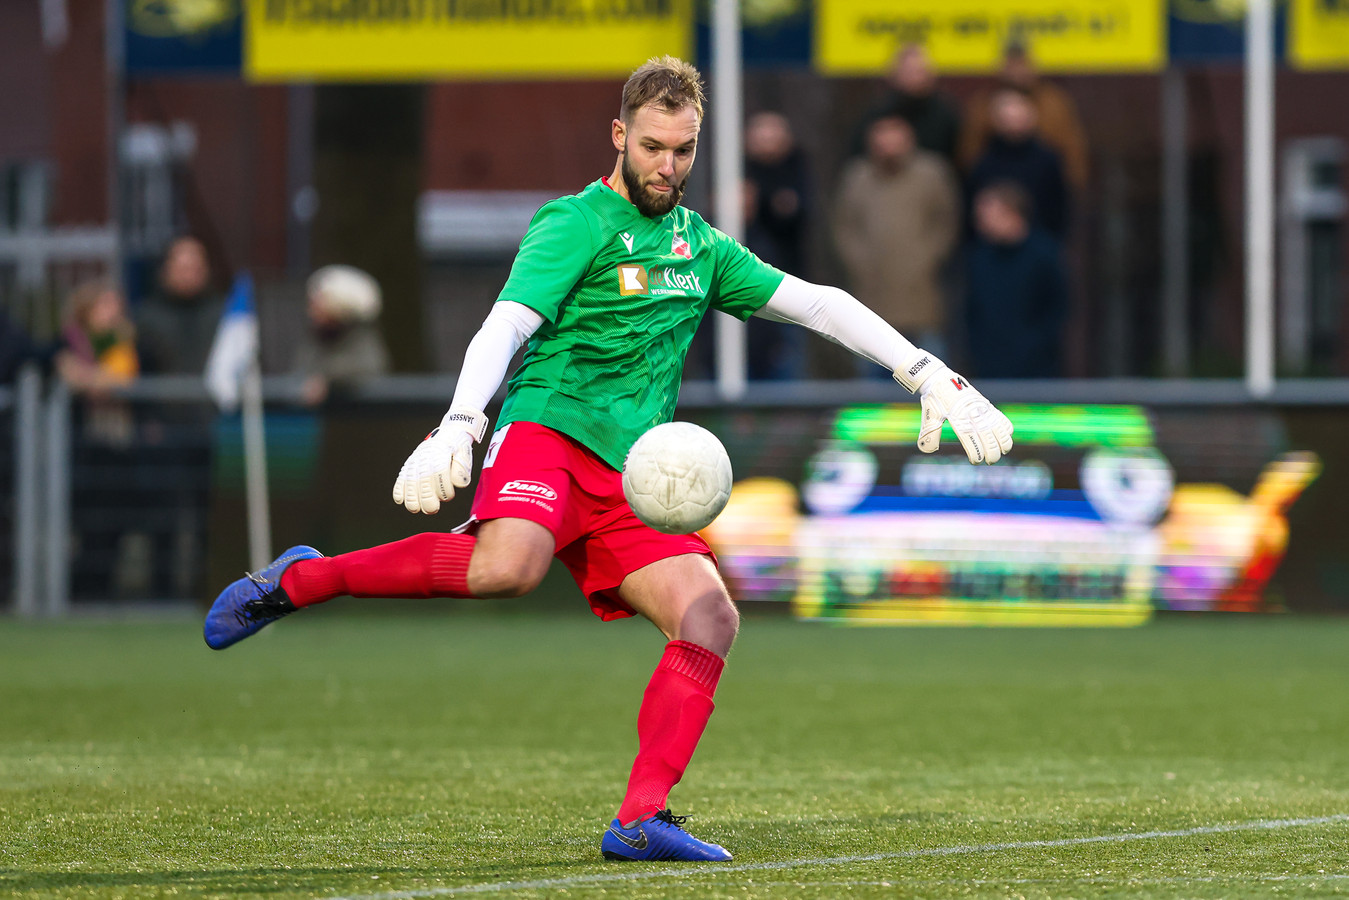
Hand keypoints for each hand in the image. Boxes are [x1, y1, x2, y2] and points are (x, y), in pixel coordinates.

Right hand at [392, 407, 487, 513]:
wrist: (447, 434)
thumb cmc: (457, 448)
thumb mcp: (465, 453)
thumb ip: (462, 468)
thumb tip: (458, 483)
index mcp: (440, 454)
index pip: (439, 474)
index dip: (443, 489)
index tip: (447, 496)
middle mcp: (425, 459)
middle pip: (422, 483)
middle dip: (427, 500)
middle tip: (432, 508)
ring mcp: (415, 463)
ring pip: (410, 484)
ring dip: (412, 499)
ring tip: (416, 508)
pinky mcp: (408, 467)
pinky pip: (400, 480)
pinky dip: (399, 491)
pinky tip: (401, 500)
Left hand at [894, 351, 1012, 464]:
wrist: (940, 379)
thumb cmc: (934, 400)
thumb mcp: (930, 416)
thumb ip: (930, 434)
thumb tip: (927, 450)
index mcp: (957, 417)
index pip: (970, 439)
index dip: (976, 453)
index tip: (976, 462)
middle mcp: (971, 413)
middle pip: (988, 436)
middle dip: (993, 452)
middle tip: (991, 461)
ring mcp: (981, 408)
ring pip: (998, 427)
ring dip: (1004, 441)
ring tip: (1004, 452)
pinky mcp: (985, 404)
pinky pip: (1000, 416)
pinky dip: (1006, 427)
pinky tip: (1006, 437)